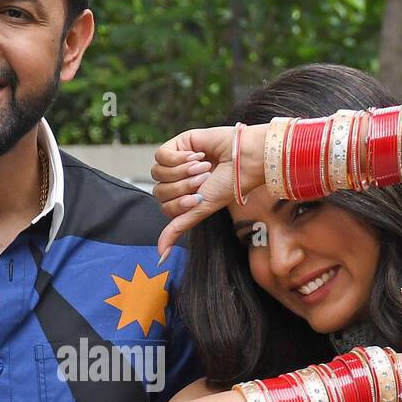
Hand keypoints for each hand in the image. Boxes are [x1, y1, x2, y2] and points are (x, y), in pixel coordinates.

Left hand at [150, 126, 236, 258]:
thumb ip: (178, 228)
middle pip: (159, 191)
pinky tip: (198, 155)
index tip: (199, 197)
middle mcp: (178, 180)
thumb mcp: (200, 210)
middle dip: (183, 187)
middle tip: (204, 179)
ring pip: (157, 173)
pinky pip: (161, 155)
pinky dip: (178, 158)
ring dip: (182, 172)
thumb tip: (161, 256)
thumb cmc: (229, 184)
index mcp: (184, 197)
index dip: (179, 203)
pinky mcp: (178, 144)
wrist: (244, 159)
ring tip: (203, 166)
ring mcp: (176, 161)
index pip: (165, 206)